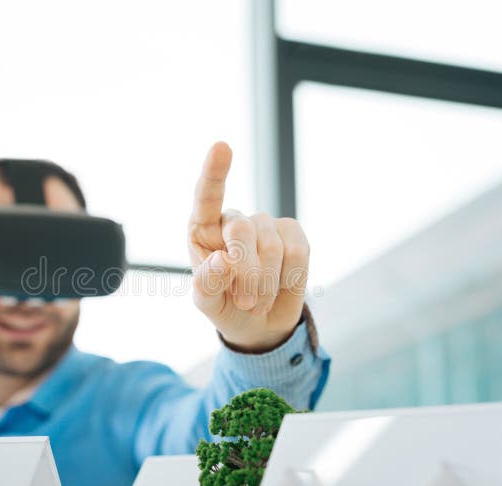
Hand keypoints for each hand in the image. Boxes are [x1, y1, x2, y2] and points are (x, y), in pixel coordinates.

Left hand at [188, 142, 309, 352]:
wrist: (260, 323)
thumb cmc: (225, 306)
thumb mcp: (208, 304)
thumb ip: (207, 285)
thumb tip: (222, 261)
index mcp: (203, 229)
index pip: (206, 196)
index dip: (214, 172)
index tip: (221, 147)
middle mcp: (233, 220)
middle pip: (242, 230)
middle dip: (246, 272)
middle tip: (245, 302)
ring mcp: (265, 224)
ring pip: (272, 247)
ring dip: (266, 284)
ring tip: (257, 300)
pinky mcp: (293, 234)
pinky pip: (298, 252)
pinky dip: (289, 278)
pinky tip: (279, 286)